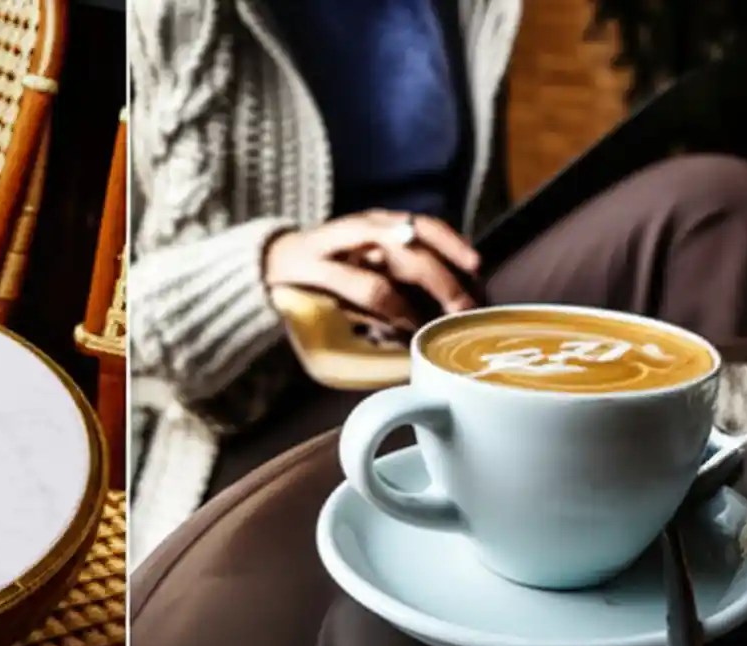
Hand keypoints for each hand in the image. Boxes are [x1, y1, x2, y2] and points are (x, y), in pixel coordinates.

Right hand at [263, 209, 480, 330]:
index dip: (452, 243)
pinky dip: (390, 305)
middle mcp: (362, 228)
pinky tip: (402, 322)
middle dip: (445, 277)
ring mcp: (342, 245)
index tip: (477, 266)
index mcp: (378, 223)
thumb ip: (401, 270)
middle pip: (415, 244)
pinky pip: (364, 284)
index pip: (425, 225)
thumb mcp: (367, 262)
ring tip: (437, 319)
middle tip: (464, 307)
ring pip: (392, 261)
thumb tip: (452, 290)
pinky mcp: (319, 268)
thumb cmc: (327, 267)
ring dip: (420, 291)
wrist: (268, 265)